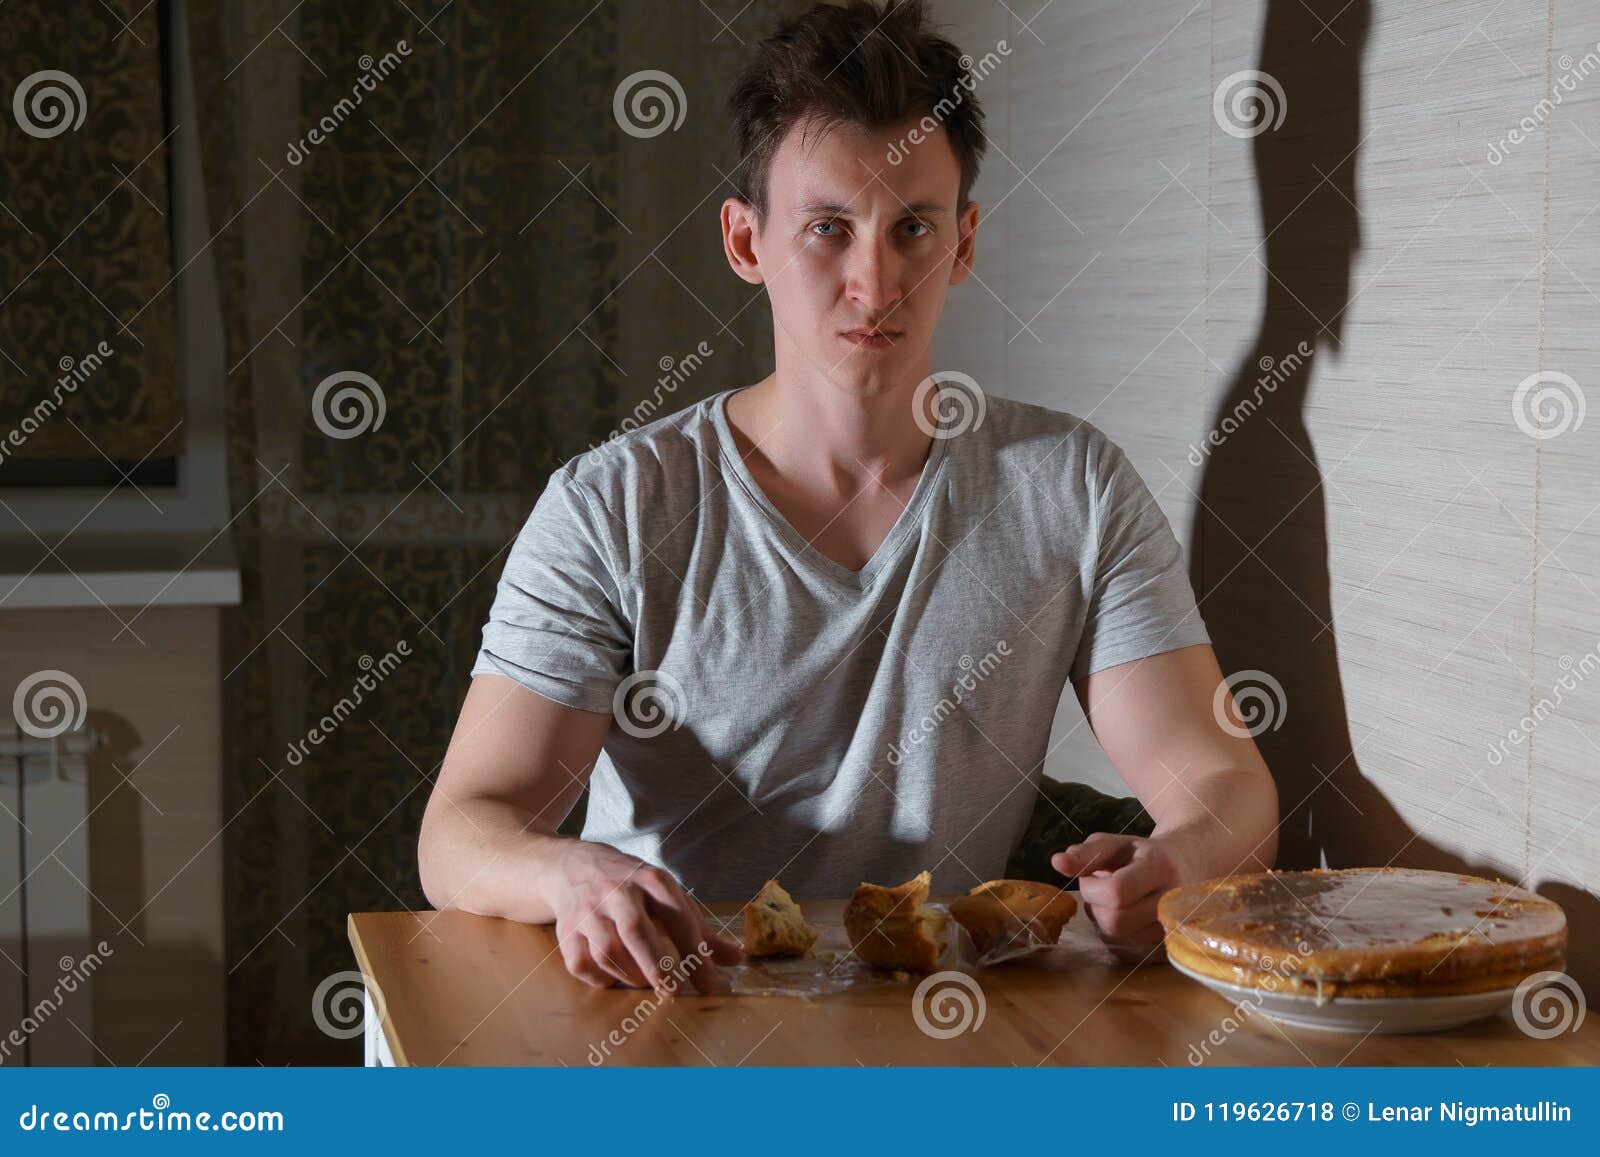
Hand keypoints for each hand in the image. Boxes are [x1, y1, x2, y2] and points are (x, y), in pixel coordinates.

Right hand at [549, 841, 743, 993]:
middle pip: (636, 930)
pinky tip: (615, 976)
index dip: (694, 950)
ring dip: (631, 975)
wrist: (572, 866)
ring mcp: (588, 911)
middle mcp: (616, 891)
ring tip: (647, 982)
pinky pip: (582, 965)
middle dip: (656, 965)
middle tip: (672, 990)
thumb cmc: (631, 885)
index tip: (709, 982)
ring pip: (608, 952)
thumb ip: (700, 929)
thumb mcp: (666, 895)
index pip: (676, 915)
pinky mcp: (566, 930)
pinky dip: (601, 979)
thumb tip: (736, 960)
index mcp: (650, 879)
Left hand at [1051, 832, 1185, 963]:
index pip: (1116, 892)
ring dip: (1105, 922)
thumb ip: (1086, 853)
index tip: (1093, 877)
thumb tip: (1057, 862)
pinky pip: (1126, 952)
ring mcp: (1175, 929)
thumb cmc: (1143, 854)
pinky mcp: (1170, 948)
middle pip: (1115, 922)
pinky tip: (1126, 917)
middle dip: (1096, 907)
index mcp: (1160, 867)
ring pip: (1119, 940)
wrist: (1189, 865)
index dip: (1092, 888)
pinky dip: (1116, 937)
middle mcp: (1173, 901)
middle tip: (1102, 890)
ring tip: (1117, 903)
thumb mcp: (1116, 844)